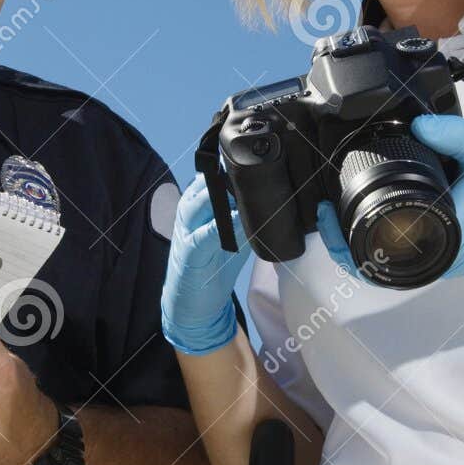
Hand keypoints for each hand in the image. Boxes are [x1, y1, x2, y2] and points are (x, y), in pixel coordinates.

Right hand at [160, 174, 249, 355]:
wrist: (192, 305)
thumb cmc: (214, 266)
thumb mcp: (234, 235)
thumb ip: (247, 216)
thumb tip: (276, 201)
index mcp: (198, 205)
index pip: (214, 176)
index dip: (232, 167)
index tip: (256, 159)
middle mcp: (190, 213)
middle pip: (206, 183)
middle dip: (227, 174)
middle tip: (253, 166)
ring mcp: (187, 231)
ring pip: (200, 202)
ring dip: (221, 194)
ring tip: (244, 186)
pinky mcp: (189, 252)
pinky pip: (204, 234)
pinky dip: (220, 225)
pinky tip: (237, 219)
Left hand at [318, 116, 463, 278]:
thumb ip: (449, 133)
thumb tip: (415, 123)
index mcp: (448, 235)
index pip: (383, 252)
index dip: (345, 239)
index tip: (328, 212)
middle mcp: (444, 256)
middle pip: (378, 265)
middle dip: (344, 243)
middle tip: (325, 212)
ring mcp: (447, 260)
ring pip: (392, 264)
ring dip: (363, 244)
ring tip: (341, 214)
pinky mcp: (450, 255)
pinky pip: (408, 256)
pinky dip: (386, 241)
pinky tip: (373, 218)